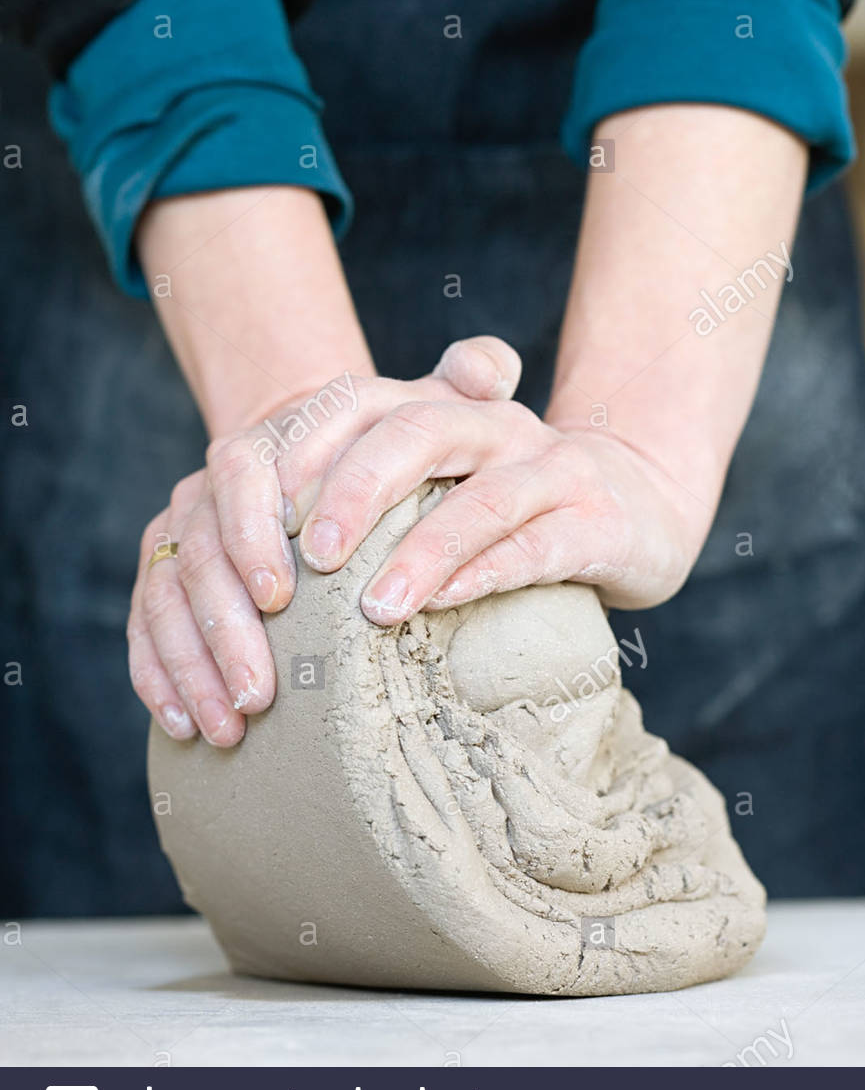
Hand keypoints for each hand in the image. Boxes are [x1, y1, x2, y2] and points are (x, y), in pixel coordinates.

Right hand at [127, 337, 521, 744]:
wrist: (329, 464)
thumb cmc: (392, 449)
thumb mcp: (429, 412)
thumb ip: (462, 383)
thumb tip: (494, 363)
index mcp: (264, 442)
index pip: (241, 475)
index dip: (254, 534)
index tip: (284, 596)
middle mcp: (208, 486)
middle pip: (199, 552)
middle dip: (224, 627)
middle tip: (260, 692)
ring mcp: (180, 534)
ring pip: (166, 596)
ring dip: (193, 664)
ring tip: (229, 726)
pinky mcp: (164, 577)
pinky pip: (145, 626)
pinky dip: (158, 675)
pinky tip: (184, 724)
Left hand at [300, 379, 708, 626]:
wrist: (639, 508)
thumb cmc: (513, 507)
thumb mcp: (442, 481)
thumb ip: (371, 489)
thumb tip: (271, 537)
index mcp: (447, 406)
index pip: (362, 400)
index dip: (309, 443)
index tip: (267, 504)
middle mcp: (498, 424)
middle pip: (418, 431)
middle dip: (357, 489)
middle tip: (312, 553)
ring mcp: (554, 469)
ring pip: (481, 498)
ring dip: (422, 552)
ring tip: (373, 609)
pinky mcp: (598, 522)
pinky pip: (537, 546)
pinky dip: (487, 574)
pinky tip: (444, 606)